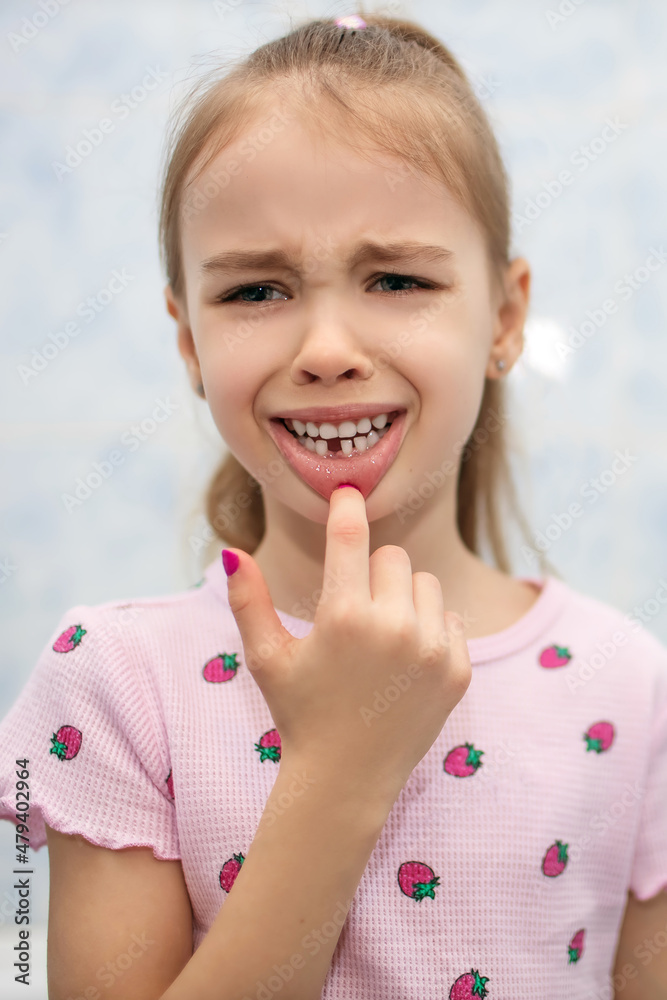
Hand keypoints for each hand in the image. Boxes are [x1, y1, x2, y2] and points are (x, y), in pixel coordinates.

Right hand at [223, 485, 471, 803]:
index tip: (349, 492)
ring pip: (426, 584)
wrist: (346, 780)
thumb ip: (248, 601)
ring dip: (404, 598)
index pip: (350, 536)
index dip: (347, 507)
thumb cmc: (299, 713)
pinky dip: (432, 629)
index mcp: (342, 617)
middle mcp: (393, 628)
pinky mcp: (459, 671)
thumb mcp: (266, 658)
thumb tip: (233, 550)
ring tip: (381, 637)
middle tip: (355, 611)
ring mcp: (432, 650)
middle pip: (393, 556)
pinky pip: (453, 618)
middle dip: (372, 573)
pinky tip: (405, 661)